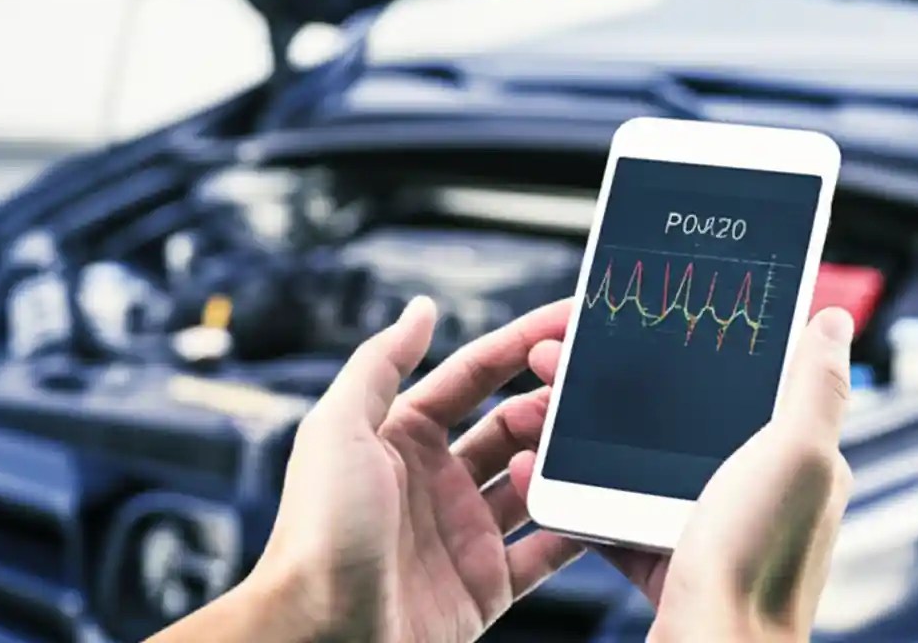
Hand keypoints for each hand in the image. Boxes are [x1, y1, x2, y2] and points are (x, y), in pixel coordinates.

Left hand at [246, 297, 584, 641]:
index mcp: (400, 436)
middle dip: (550, 399)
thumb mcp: (338, 428)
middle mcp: (434, 479)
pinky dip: (577, 527)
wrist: (320, 637)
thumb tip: (421, 307)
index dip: (521, 343)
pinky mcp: (486, 584)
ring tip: (595, 441)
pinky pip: (546, 549)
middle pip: (511, 424)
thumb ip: (381, 362)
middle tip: (589, 387)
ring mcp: (463, 532)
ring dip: (565, 458)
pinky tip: (601, 504)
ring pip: (535, 480)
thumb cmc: (316, 533)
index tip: (569, 319)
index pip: (473, 374)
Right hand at [509, 307, 855, 641]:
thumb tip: (835, 322)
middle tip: (571, 358)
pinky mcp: (669, 557)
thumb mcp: (796, 455)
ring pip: (647, 463)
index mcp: (797, 458)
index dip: (699, 344)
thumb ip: (816, 386)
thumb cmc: (758, 563)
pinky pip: (622, 515)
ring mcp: (711, 525)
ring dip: (595, 434)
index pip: (752, 380)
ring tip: (549, 407)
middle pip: (686, 418)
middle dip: (628, 385)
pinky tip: (548, 474)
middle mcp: (758, 490)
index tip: (650, 319)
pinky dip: (584, 495)